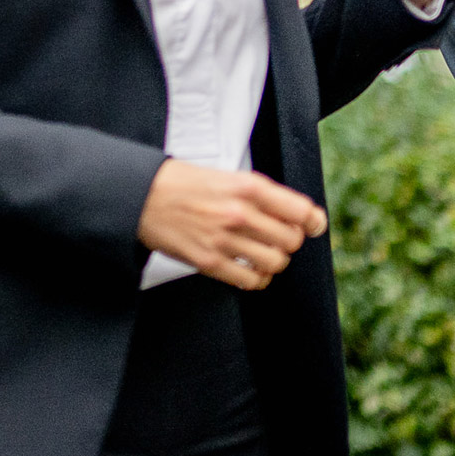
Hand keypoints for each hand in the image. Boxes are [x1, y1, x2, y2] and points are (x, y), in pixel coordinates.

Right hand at [138, 158, 325, 289]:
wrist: (141, 195)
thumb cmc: (182, 183)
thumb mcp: (225, 175)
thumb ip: (258, 193)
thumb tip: (292, 214)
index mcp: (247, 187)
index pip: (299, 211)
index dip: (312, 221)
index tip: (313, 226)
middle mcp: (240, 213)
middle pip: (290, 241)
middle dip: (288, 241)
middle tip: (276, 237)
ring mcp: (225, 240)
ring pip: (275, 263)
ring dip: (273, 261)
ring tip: (261, 253)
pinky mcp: (209, 262)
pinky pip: (250, 280)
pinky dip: (255, 278)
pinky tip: (247, 268)